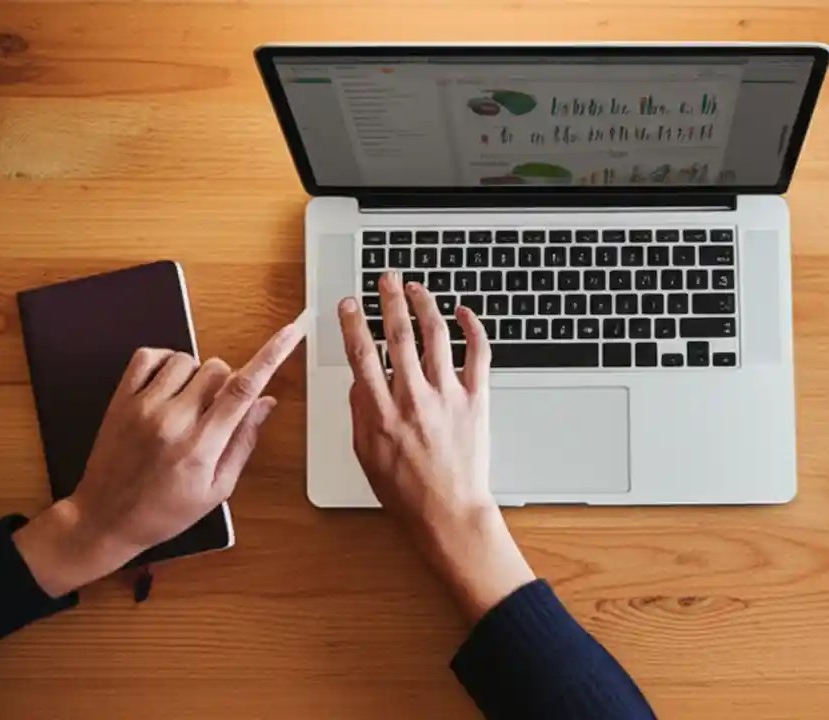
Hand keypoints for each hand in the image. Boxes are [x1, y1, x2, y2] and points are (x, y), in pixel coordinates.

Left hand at [13, 323, 303, 596]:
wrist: (106, 518)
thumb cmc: (165, 511)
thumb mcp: (218, 488)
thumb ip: (244, 441)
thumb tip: (266, 402)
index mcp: (201, 445)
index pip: (243, 389)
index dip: (271, 355)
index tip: (290, 333)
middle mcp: (172, 420)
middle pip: (218, 369)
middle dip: (226, 384)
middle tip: (215, 413)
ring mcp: (143, 406)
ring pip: (187, 360)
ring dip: (196, 374)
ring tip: (188, 403)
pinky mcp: (120, 400)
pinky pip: (147, 357)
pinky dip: (164, 362)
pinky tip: (168, 385)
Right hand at [339, 271, 534, 621]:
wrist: (449, 512)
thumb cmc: (406, 491)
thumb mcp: (365, 454)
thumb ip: (359, 413)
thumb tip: (358, 379)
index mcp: (381, 411)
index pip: (362, 354)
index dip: (354, 322)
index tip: (350, 303)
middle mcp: (413, 398)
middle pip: (398, 334)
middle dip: (390, 300)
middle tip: (386, 279)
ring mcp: (448, 396)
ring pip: (436, 335)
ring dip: (425, 304)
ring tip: (417, 288)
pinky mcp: (477, 400)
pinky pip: (478, 353)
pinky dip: (472, 328)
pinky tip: (463, 312)